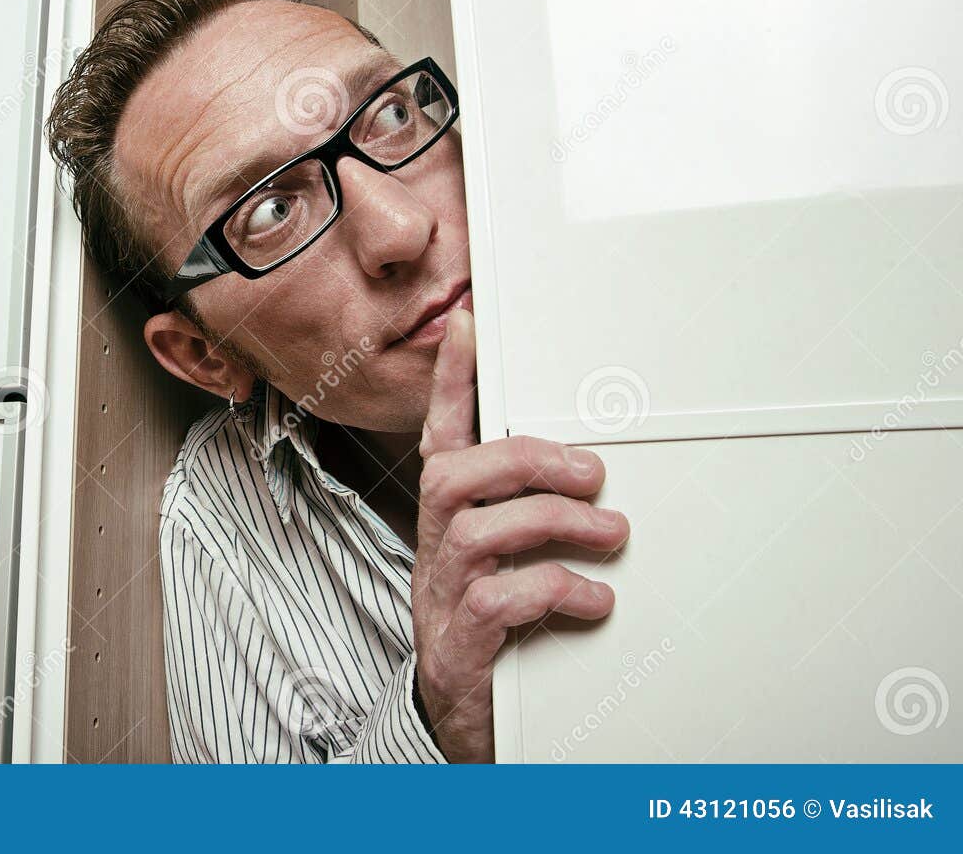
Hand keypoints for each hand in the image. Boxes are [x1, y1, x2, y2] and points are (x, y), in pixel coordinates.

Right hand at [410, 308, 629, 761]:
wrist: (461, 722)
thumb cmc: (493, 631)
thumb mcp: (508, 563)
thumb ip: (534, 517)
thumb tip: (598, 477)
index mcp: (450, 521)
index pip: (440, 437)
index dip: (450, 382)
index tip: (470, 326)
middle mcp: (437, 549)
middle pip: (454, 473)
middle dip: (525, 460)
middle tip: (593, 475)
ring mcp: (441, 594)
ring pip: (479, 530)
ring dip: (554, 523)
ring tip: (612, 535)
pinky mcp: (460, 642)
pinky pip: (500, 599)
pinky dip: (555, 590)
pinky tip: (593, 600)